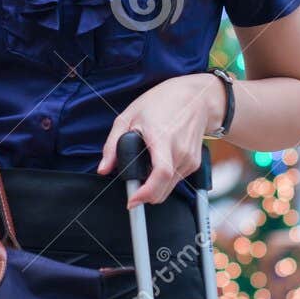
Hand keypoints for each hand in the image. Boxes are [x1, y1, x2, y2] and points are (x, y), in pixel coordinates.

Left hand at [96, 73, 225, 206]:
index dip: (146, 193)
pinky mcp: (194, 163)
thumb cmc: (162, 102)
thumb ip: (112, 145)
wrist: (196, 98)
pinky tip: (158, 164)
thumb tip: (103, 169)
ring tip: (146, 169)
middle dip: (146, 196)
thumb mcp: (128, 116)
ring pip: (169, 188)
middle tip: (133, 191)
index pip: (160, 174)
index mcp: (163, 138)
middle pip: (164, 188)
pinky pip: (176, 181)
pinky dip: (165, 181)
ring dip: (155, 188)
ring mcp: (190, 158)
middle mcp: (180, 151)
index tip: (132, 201)